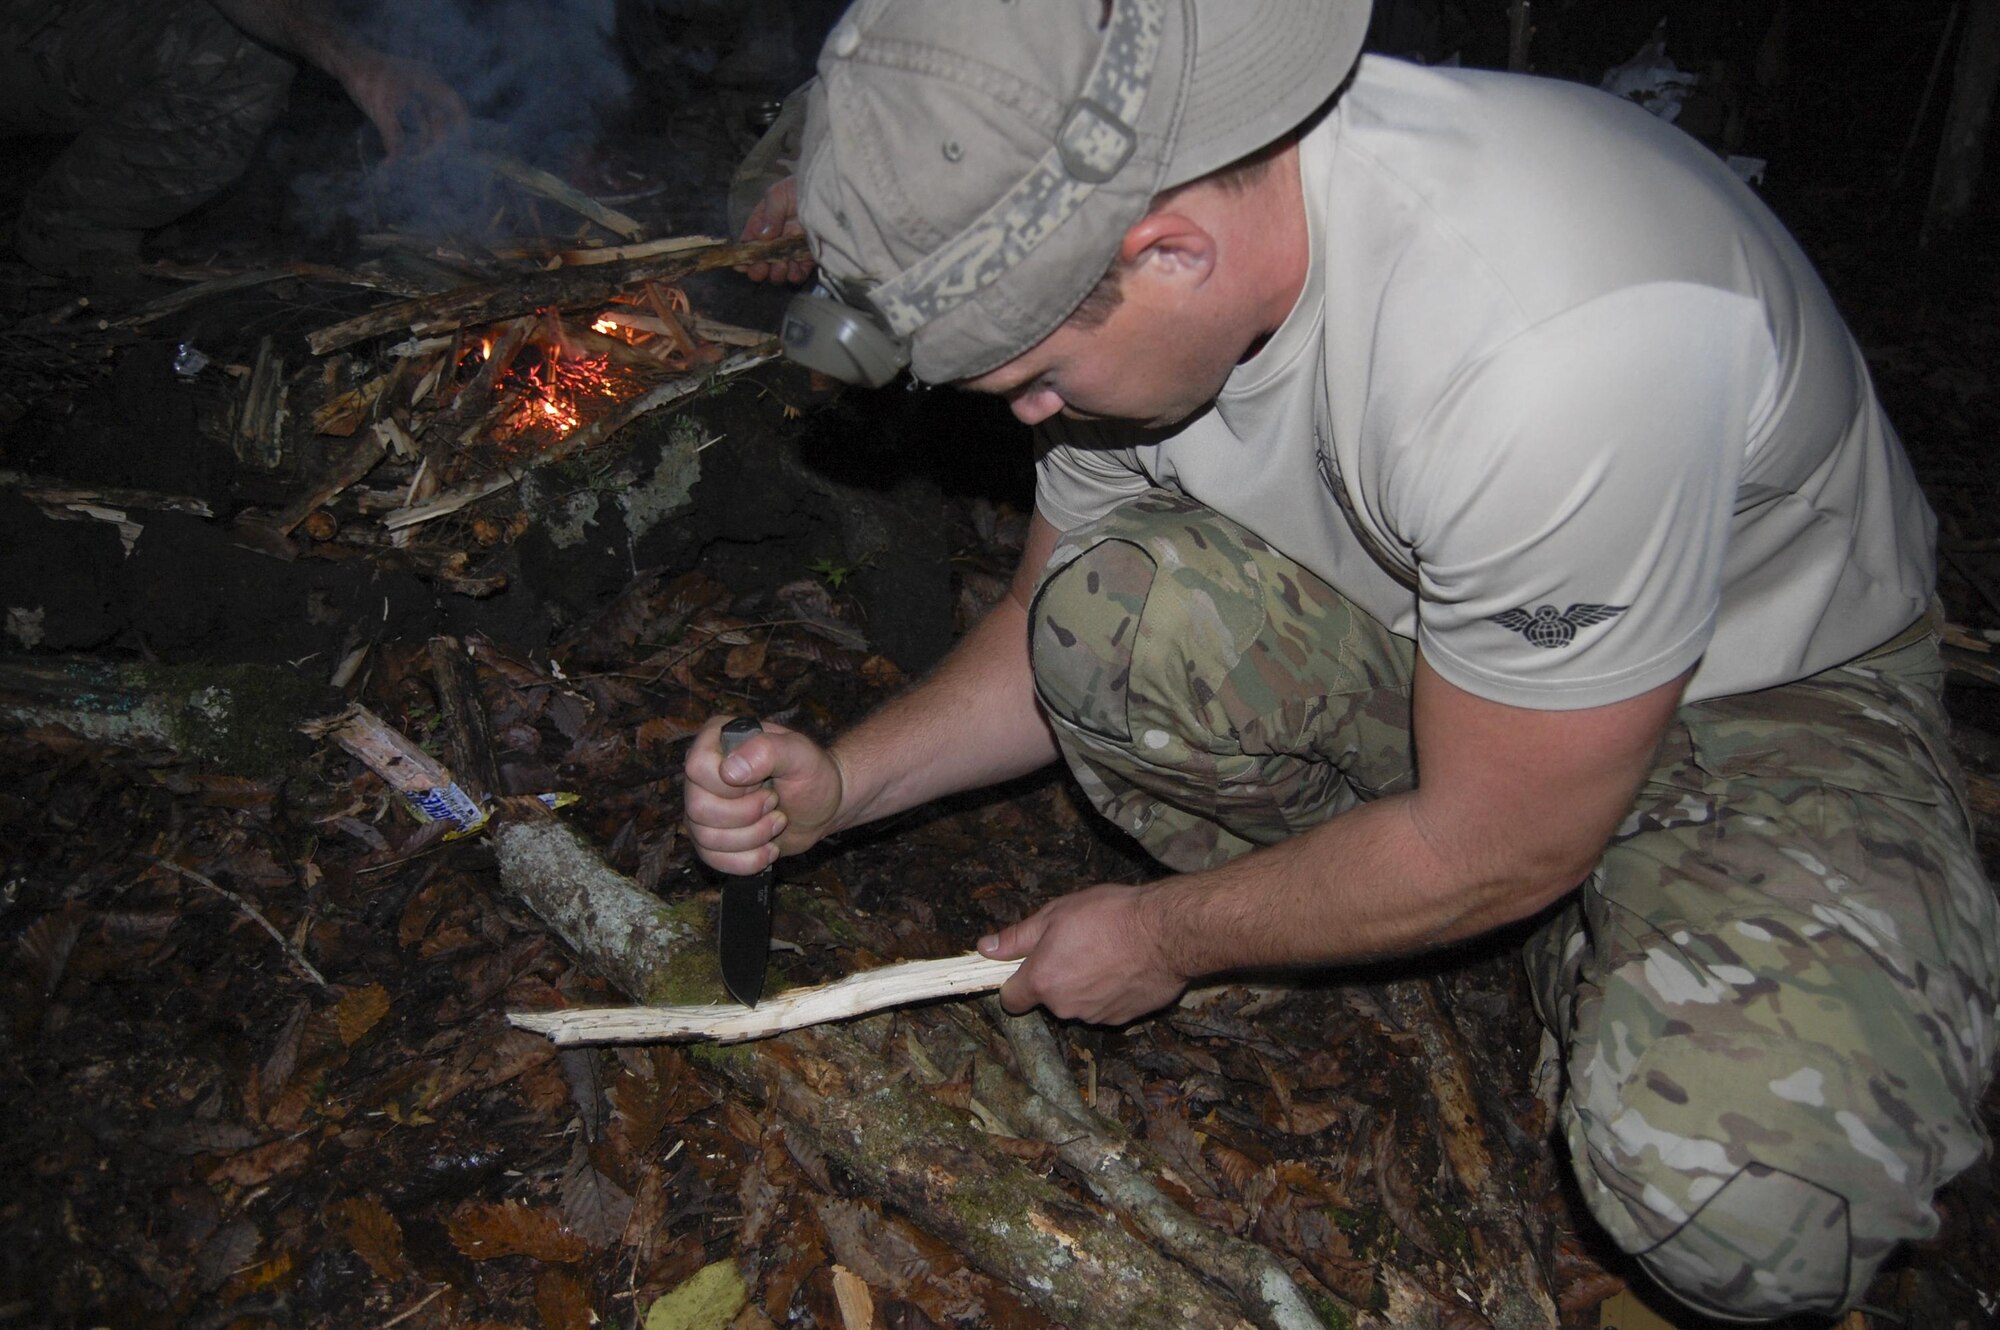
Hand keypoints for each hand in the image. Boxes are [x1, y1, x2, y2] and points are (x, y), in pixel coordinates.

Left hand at [337, 49, 467, 158]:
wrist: (345, 58)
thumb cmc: (366, 80)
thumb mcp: (380, 110)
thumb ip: (393, 137)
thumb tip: (395, 162)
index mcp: (428, 82)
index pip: (455, 104)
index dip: (462, 125)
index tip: (463, 146)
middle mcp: (426, 81)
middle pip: (442, 112)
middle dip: (439, 136)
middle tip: (434, 157)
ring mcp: (414, 83)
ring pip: (428, 113)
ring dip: (425, 133)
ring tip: (418, 154)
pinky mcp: (403, 87)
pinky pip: (416, 110)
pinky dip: (414, 126)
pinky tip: (406, 142)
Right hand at [682, 716, 843, 873]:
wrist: (822, 807)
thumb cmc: (812, 775)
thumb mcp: (800, 754)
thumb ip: (767, 751)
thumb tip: (729, 771)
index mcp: (716, 740)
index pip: (697, 768)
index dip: (732, 787)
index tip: (763, 784)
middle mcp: (701, 773)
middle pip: (698, 808)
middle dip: (747, 815)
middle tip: (774, 803)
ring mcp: (702, 806)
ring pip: (704, 838)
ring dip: (752, 837)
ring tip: (778, 822)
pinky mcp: (710, 837)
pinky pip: (712, 859)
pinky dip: (747, 860)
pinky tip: (769, 848)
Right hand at [738, 178, 814, 284]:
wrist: (829, 191)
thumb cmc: (800, 188)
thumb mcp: (779, 195)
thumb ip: (770, 214)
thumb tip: (763, 236)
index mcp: (762, 224)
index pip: (748, 244)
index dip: (743, 256)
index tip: (743, 264)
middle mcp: (774, 240)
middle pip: (761, 262)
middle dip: (759, 269)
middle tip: (763, 267)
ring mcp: (791, 250)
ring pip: (779, 270)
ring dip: (777, 273)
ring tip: (782, 266)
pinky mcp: (809, 257)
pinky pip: (799, 272)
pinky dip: (795, 275)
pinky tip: (796, 269)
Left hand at [980, 883, 1187, 1025]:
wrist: (1165, 933)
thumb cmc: (1109, 917)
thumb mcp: (1055, 914)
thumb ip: (1017, 937)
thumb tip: (985, 947)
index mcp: (1042, 981)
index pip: (1011, 999)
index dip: (1016, 982)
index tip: (1029, 965)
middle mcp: (1064, 1007)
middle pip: (1048, 999)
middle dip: (1056, 977)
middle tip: (1077, 945)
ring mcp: (1095, 1016)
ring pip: (1078, 1003)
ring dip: (1085, 984)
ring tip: (1106, 953)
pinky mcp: (1123, 1019)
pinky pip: (1106, 1007)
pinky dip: (1111, 992)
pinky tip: (1125, 966)